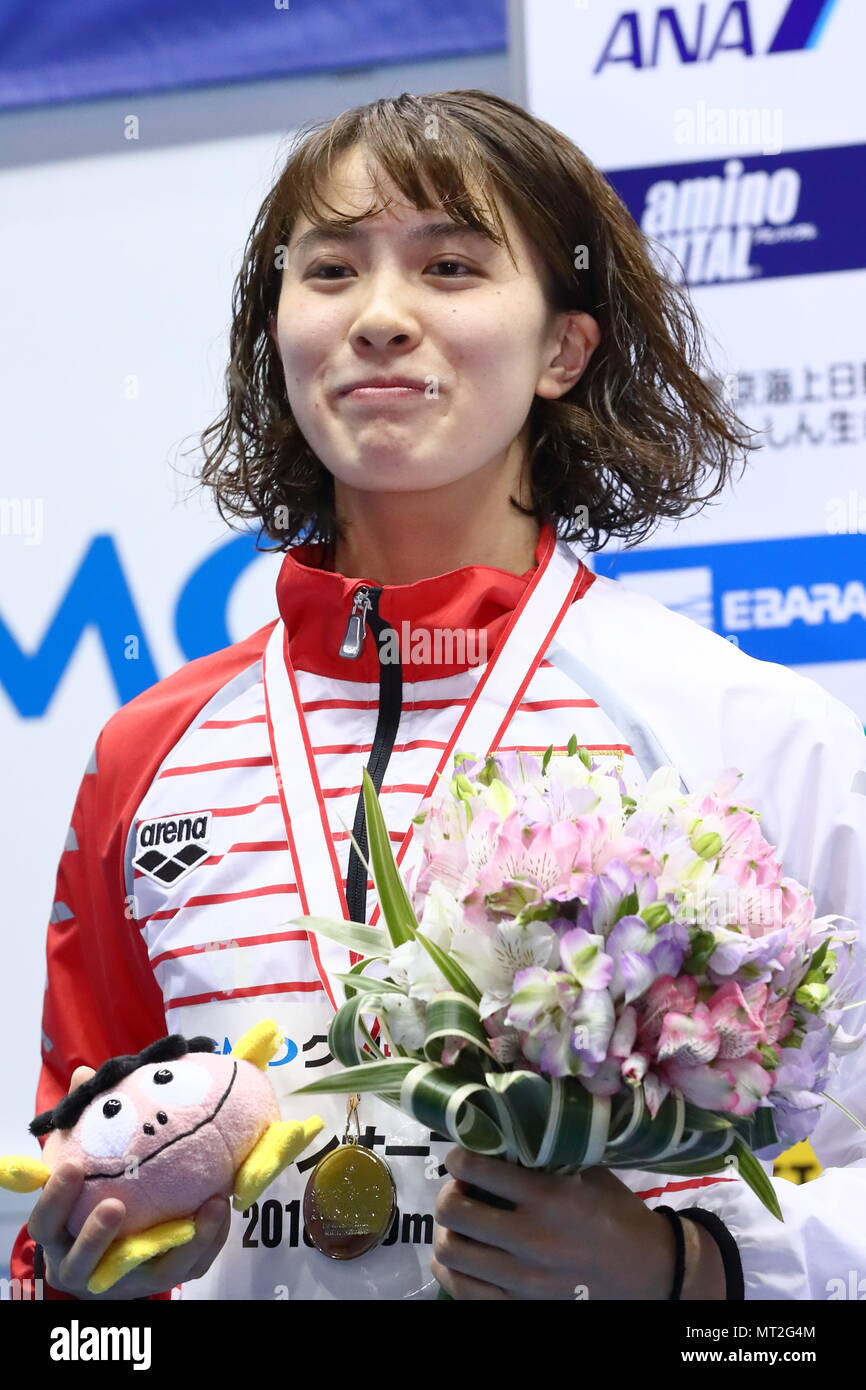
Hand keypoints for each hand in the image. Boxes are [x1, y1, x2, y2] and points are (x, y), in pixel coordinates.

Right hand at [27, 1065, 231, 1299]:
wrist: (115, 1256)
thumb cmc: (95, 1197)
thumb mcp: (86, 1166)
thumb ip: (86, 1127)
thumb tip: (86, 1073)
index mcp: (59, 1234)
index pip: (46, 1222)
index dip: (55, 1198)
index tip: (71, 1167)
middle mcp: (80, 1264)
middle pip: (81, 1259)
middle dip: (95, 1236)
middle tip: (114, 1205)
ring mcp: (120, 1280)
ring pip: (139, 1273)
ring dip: (169, 1242)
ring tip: (197, 1207)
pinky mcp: (157, 1282)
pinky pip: (182, 1267)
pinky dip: (202, 1241)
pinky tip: (219, 1207)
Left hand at [432, 1146, 719, 1300]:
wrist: (649, 1273)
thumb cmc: (617, 1214)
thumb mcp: (587, 1173)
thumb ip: (546, 1155)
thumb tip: (503, 1132)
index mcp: (549, 1197)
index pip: (476, 1169)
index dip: (458, 1157)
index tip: (461, 1156)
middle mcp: (531, 1238)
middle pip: (452, 1210)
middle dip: (449, 1191)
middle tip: (461, 1188)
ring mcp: (523, 1279)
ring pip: (450, 1252)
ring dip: (447, 1231)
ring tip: (460, 1223)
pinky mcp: (521, 1306)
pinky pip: (462, 1290)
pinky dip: (450, 1270)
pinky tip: (460, 1255)